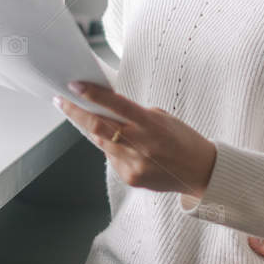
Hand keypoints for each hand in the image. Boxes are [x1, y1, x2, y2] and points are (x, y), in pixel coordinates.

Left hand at [54, 81, 216, 196]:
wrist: (201, 171)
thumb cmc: (182, 139)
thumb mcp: (163, 118)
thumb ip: (135, 115)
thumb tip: (106, 108)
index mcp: (151, 125)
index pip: (117, 106)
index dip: (93, 95)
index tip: (75, 86)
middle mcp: (141, 145)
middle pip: (98, 127)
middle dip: (76, 112)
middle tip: (62, 101)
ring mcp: (134, 164)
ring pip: (101, 142)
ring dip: (93, 129)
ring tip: (88, 117)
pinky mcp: (130, 178)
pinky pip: (112, 158)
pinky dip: (111, 148)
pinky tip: (121, 145)